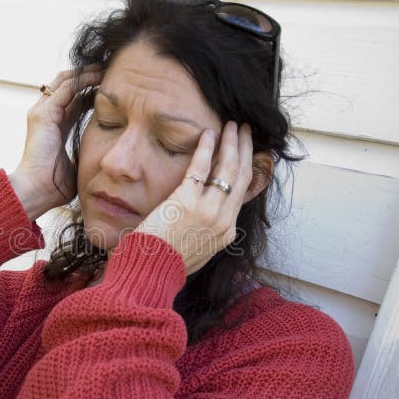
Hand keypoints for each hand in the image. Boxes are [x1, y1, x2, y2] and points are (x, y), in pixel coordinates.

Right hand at [9, 67, 102, 219]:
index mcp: (54, 126)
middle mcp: (46, 115)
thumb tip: (105, 155)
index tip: (111, 89)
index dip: (90, 92)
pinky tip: (99, 77)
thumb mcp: (76, 164)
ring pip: (66, 81)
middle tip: (109, 71)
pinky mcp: (44, 113)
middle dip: (87, 76)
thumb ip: (86, 153)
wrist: (36, 190)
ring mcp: (42, 112)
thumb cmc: (55, 185)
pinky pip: (66, 88)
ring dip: (87, 73)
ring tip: (106, 68)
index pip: (73, 101)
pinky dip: (83, 79)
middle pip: (67, 86)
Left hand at [134, 121, 261, 274]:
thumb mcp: (197, 250)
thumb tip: (208, 218)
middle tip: (246, 130)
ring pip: (228, 169)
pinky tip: (208, 134)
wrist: (151, 273)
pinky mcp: (187, 202)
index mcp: (227, 232)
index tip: (247, 150)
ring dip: (231, 143)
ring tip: (232, 125)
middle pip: (241, 176)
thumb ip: (206, 232)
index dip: (247, 166)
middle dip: (246, 149)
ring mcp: (207, 211)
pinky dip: (206, 148)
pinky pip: (201, 168)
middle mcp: (223, 220)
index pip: (243, 193)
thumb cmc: (166, 263)